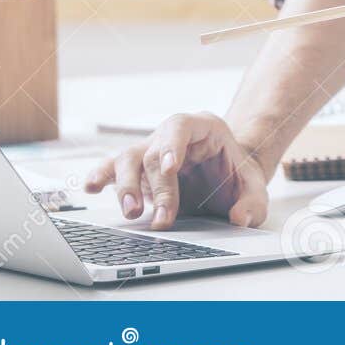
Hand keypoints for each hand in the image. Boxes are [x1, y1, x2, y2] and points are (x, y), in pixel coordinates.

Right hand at [83, 112, 269, 229]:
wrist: (226, 177)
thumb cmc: (237, 176)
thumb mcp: (255, 187)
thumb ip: (253, 202)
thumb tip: (239, 218)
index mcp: (202, 127)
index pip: (180, 126)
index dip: (171, 145)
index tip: (169, 167)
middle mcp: (170, 137)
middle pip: (152, 152)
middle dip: (158, 187)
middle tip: (165, 218)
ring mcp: (149, 152)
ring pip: (126, 160)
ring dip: (125, 188)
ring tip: (132, 212)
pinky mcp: (136, 172)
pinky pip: (111, 170)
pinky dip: (100, 177)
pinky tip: (90, 187)